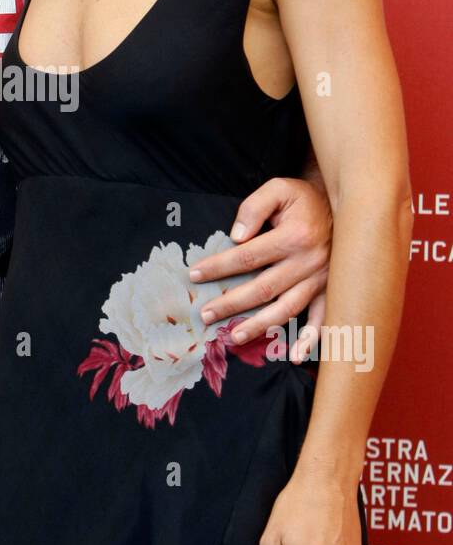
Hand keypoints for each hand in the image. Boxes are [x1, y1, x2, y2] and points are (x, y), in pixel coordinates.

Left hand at [189, 176, 331, 358]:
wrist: (348, 205)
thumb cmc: (305, 198)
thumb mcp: (279, 188)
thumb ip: (254, 207)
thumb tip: (236, 236)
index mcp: (294, 237)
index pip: (248, 256)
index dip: (219, 267)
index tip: (195, 275)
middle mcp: (309, 262)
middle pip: (263, 289)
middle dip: (231, 304)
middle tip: (206, 314)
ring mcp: (322, 280)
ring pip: (287, 309)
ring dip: (260, 326)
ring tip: (235, 337)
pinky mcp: (331, 289)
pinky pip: (323, 319)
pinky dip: (311, 339)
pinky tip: (294, 355)